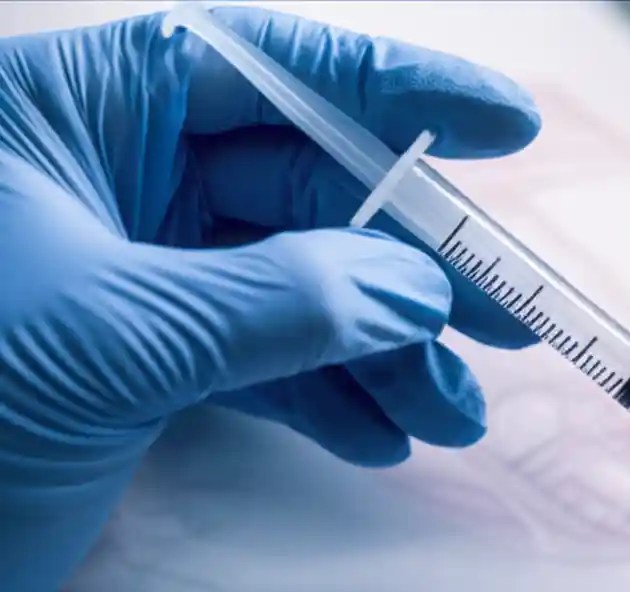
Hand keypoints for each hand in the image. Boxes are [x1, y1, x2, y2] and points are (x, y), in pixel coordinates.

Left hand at [0, 8, 539, 591]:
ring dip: (384, 353)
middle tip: (504, 312)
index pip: (262, 68)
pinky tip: (380, 436)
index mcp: (75, 113)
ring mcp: (129, 272)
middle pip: (302, 191)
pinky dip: (326, 398)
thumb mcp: (114, 335)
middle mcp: (107, 177)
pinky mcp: (139, 359)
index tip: (502, 125)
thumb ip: (281, 300)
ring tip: (452, 413)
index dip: (394, 90)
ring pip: (296, 287)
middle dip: (406, 263)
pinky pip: (261, 358)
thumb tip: (412, 287)